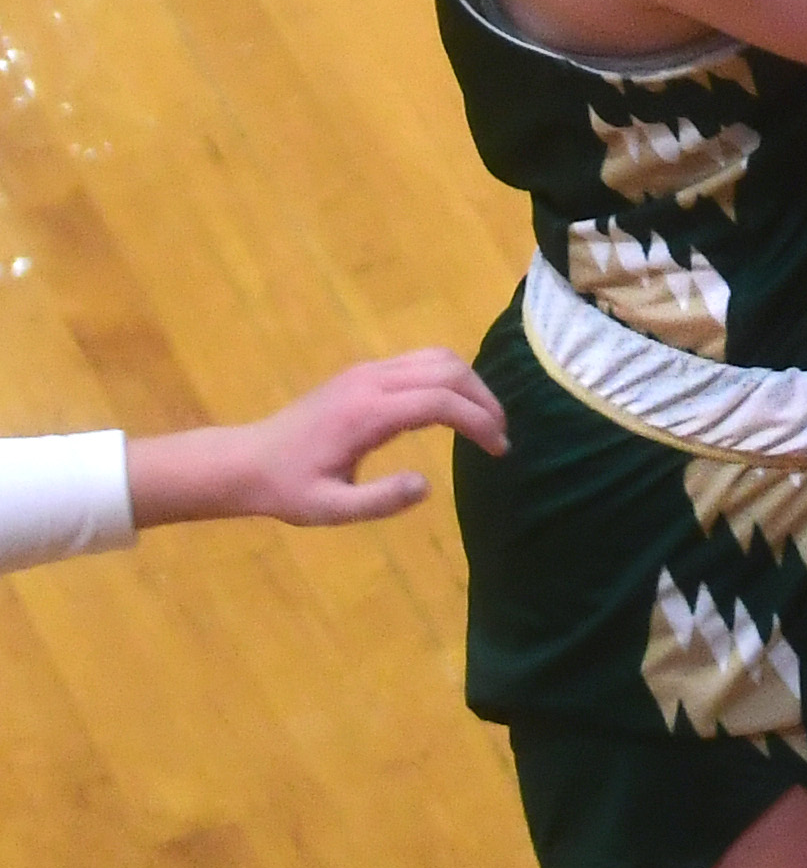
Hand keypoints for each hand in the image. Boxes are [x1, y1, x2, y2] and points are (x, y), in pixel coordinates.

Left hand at [133, 349, 511, 529]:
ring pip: (439, 357)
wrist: (245, 461)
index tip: (498, 449)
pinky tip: (452, 407)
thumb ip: (379, 501)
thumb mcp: (328, 510)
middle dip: (484, 399)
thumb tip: (428, 485)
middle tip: (499, 436)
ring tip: (483, 420)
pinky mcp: (365, 372)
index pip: (440, 401)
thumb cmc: (287, 489)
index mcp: (366, 413)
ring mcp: (368, 371)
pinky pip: (422, 360)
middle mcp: (372, 380)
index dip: (479, 421)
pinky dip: (450, 378)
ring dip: (470, 384)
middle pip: (448, 369)